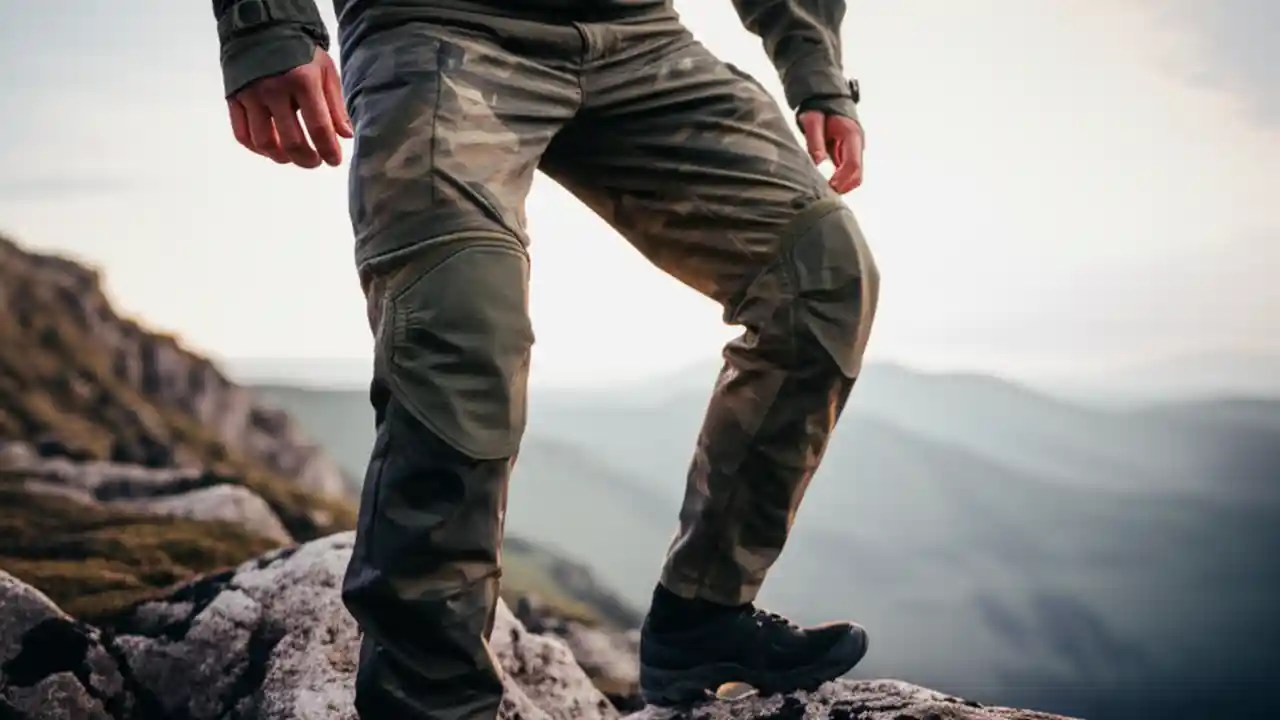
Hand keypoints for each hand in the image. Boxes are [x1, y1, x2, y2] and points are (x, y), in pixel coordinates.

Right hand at [227, 47, 352, 167]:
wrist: (263, 29)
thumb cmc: (300, 52)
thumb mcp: (325, 71)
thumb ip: (335, 105)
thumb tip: (345, 136)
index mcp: (302, 82)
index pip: (319, 127)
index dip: (329, 150)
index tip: (334, 160)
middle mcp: (274, 90)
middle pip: (292, 141)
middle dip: (307, 159)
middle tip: (315, 161)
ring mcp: (251, 96)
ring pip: (265, 142)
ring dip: (282, 158)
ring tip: (293, 157)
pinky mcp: (233, 99)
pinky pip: (242, 135)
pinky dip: (257, 149)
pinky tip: (271, 150)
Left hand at [798, 111, 863, 193]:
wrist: (825, 101)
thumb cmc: (818, 109)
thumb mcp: (812, 120)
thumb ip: (815, 141)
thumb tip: (818, 162)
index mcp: (852, 136)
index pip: (853, 164)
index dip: (842, 180)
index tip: (829, 188)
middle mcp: (856, 146)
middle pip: (856, 175)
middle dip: (842, 187)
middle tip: (821, 194)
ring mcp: (852, 152)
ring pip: (852, 177)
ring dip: (839, 186)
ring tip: (820, 191)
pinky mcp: (845, 157)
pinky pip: (845, 174)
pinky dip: (836, 182)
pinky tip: (821, 185)